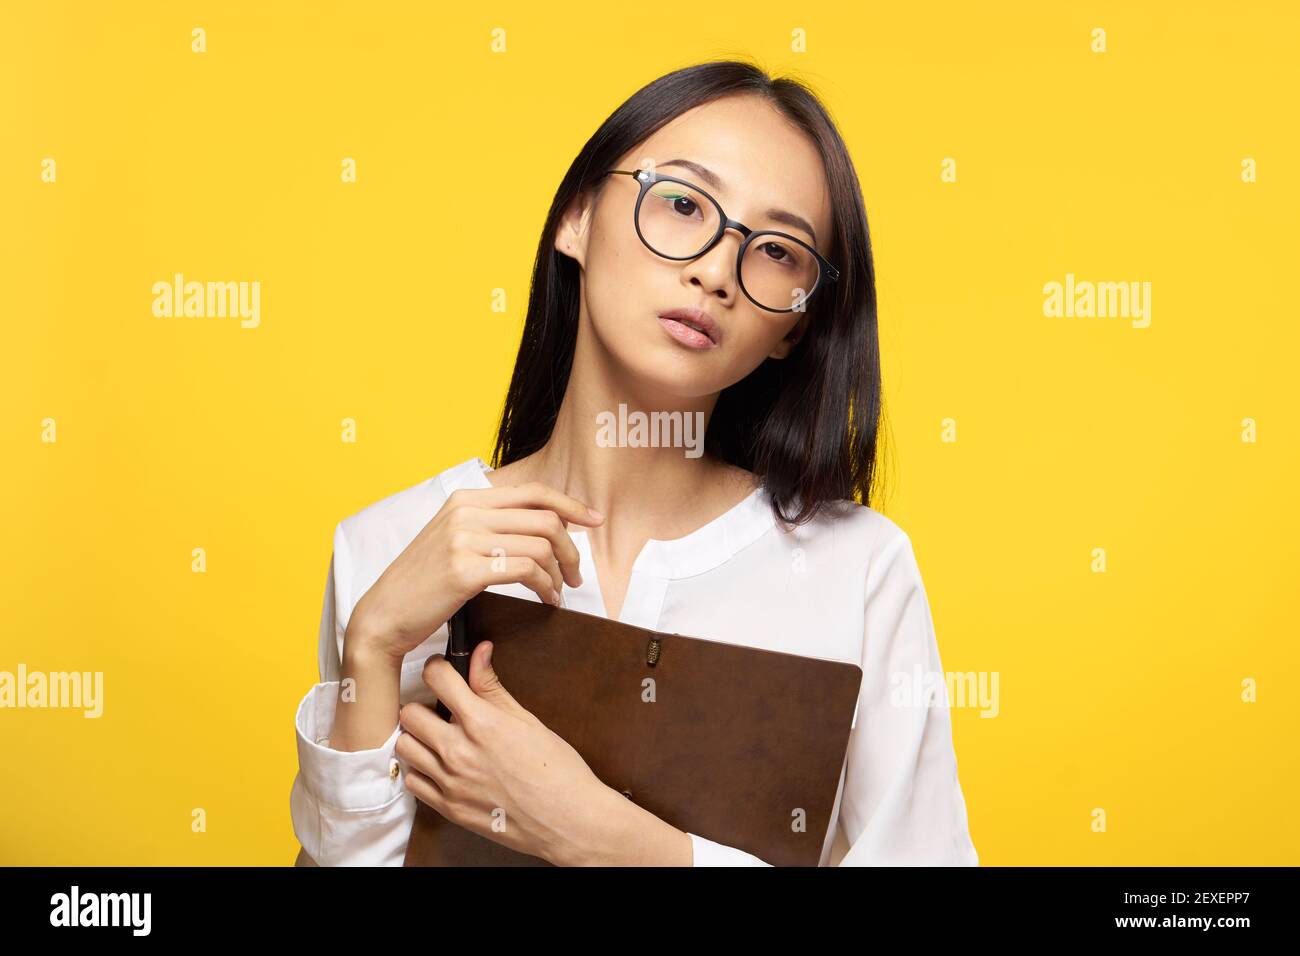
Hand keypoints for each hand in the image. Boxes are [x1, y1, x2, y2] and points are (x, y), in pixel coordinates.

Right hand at [346, 481, 604, 662]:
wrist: (383, 615)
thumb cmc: (422, 584)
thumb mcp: (452, 539)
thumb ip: (488, 525)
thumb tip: (541, 526)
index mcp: (464, 499)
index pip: (533, 492)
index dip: (571, 505)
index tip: (594, 521)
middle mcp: (465, 512)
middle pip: (544, 517)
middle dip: (571, 547)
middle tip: (576, 575)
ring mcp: (463, 539)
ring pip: (540, 544)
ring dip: (559, 572)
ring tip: (558, 592)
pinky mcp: (464, 570)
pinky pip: (526, 570)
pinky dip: (545, 586)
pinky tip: (546, 600)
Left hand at [396, 641, 626, 864]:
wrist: (568, 820)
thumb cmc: (557, 769)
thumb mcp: (527, 720)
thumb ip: (493, 687)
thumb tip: (480, 651)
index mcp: (482, 723)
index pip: (436, 677)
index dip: (437, 667)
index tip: (443, 671)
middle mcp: (459, 751)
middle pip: (410, 713)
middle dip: (424, 705)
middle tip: (442, 710)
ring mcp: (450, 782)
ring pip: (405, 747)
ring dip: (418, 738)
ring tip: (440, 739)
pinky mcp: (448, 808)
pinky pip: (412, 781)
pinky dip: (421, 770)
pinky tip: (442, 767)